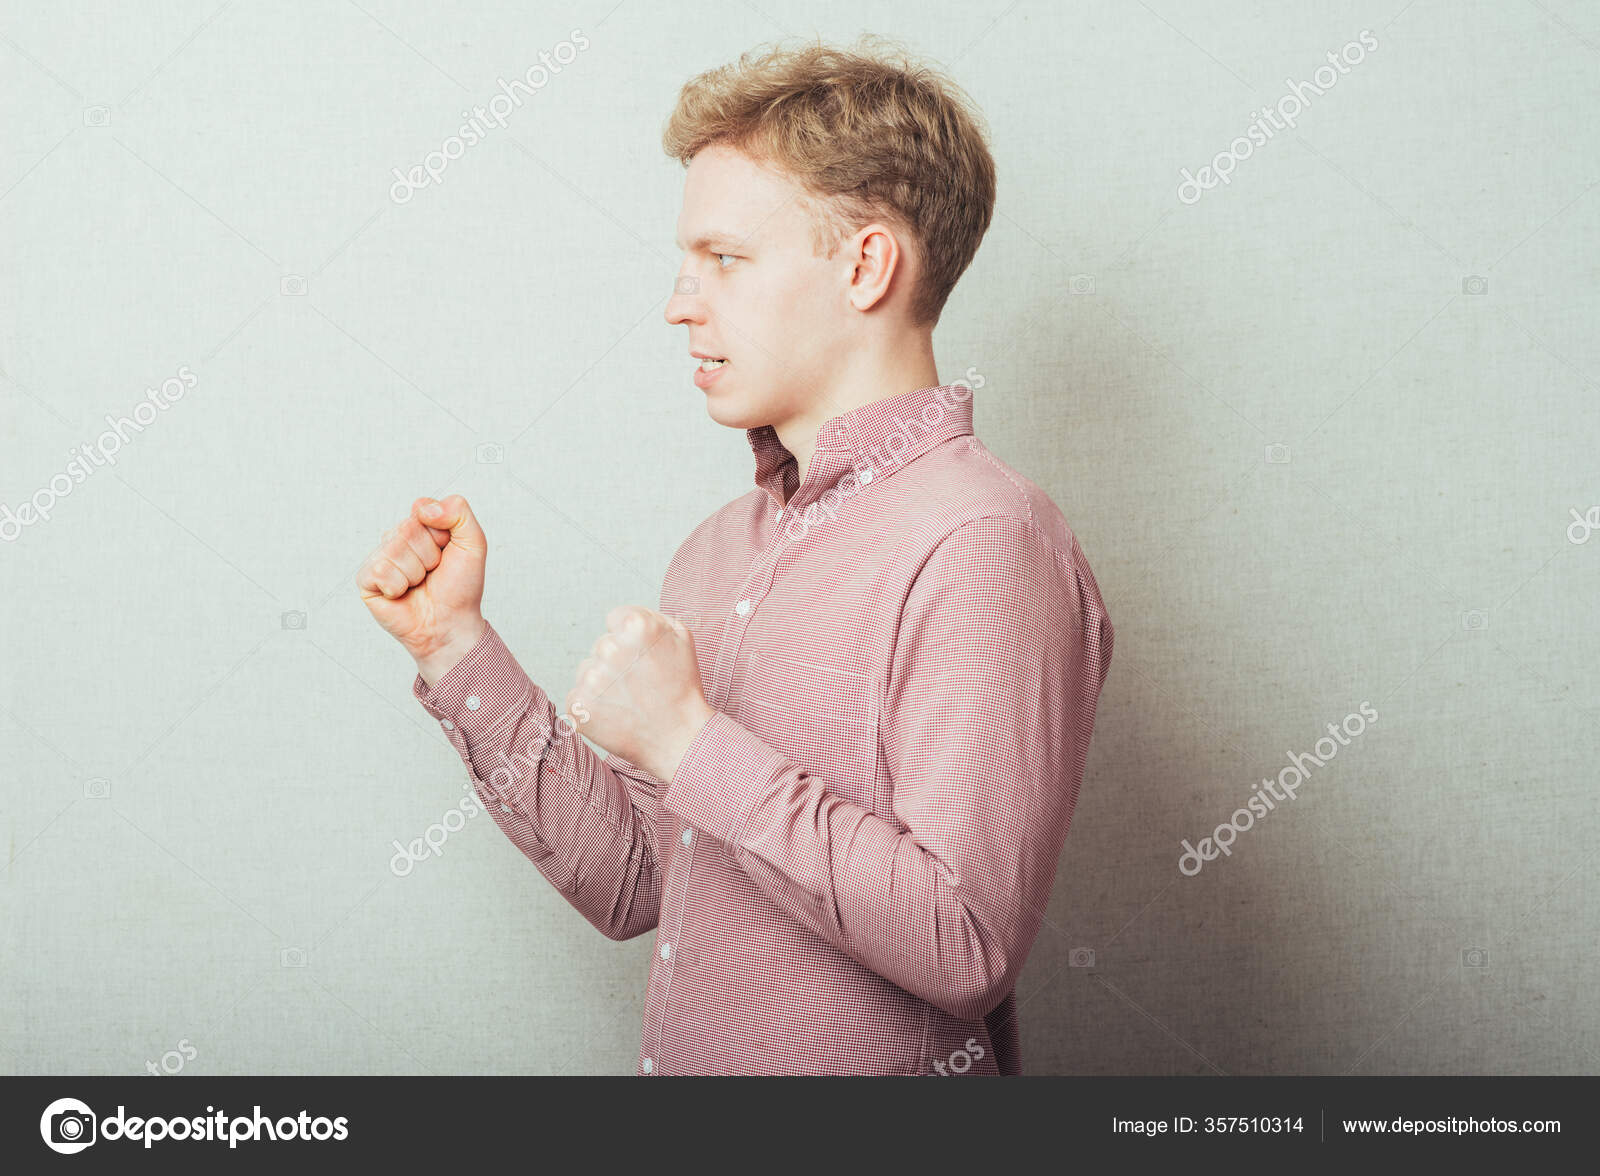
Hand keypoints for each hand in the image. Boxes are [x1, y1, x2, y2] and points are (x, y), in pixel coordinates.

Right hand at [357, 494, 487, 678]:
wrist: (451, 624)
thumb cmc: (460, 587)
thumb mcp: (473, 544)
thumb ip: (459, 512)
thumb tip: (423, 508)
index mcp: (420, 526)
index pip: (422, 509)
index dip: (441, 533)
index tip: (448, 551)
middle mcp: (397, 539)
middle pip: (407, 528)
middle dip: (429, 555)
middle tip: (434, 572)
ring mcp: (380, 558)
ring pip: (394, 550)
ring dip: (415, 573)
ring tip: (419, 585)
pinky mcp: (366, 580)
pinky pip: (379, 570)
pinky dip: (397, 586)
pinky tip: (402, 594)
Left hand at [565, 606, 714, 781]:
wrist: (680, 738)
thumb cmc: (682, 689)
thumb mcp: (682, 638)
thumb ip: (651, 617)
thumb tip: (623, 618)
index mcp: (636, 625)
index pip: (615, 620)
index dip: (632, 640)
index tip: (644, 659)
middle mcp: (610, 647)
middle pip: (602, 646)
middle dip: (617, 662)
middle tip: (641, 684)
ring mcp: (591, 678)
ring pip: (589, 671)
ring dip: (604, 684)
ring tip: (630, 702)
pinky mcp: (578, 706)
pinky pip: (578, 697)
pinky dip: (593, 707)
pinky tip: (616, 716)